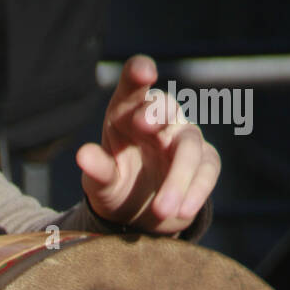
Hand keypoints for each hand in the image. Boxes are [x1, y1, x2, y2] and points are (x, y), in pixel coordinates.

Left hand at [77, 53, 220, 234]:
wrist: (139, 216)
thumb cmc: (116, 187)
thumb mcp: (101, 185)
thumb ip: (96, 170)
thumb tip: (82, 155)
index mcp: (127, 113)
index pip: (133, 86)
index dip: (138, 72)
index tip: (143, 72)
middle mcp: (158, 118)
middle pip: (164, 107)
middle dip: (157, 113)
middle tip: (146, 125)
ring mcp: (183, 138)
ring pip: (188, 146)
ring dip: (177, 177)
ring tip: (162, 209)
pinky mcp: (204, 161)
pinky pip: (207, 169)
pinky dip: (196, 191)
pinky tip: (183, 211)